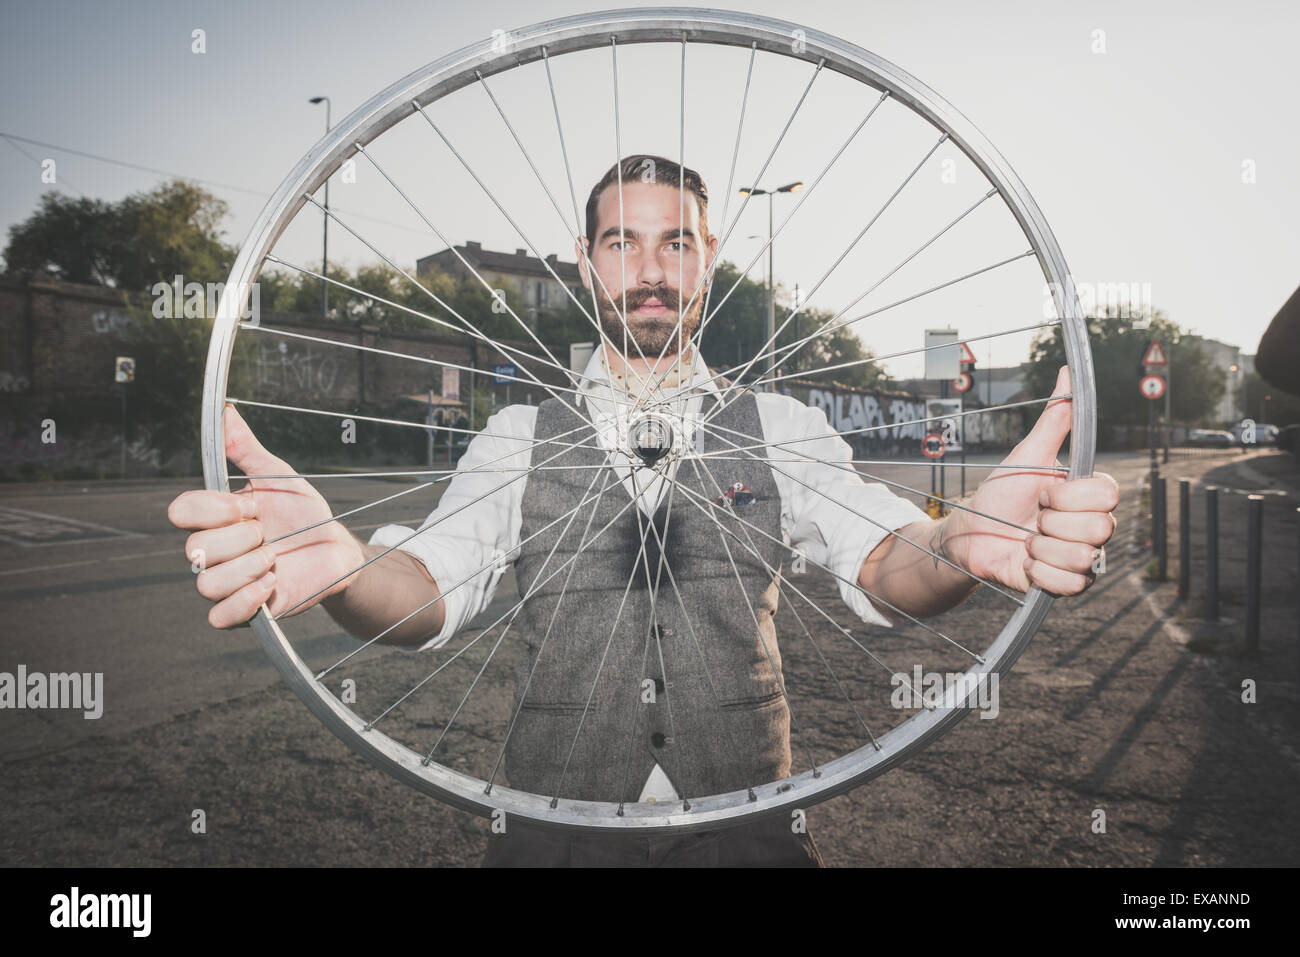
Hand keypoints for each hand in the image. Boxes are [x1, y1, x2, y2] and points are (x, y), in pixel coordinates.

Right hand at [167, 405, 364, 627]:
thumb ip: (246, 449)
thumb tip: (227, 412)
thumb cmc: (303, 513)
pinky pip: (218, 617)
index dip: (214, 509)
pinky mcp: (246, 611)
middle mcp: (214, 551)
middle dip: (240, 538)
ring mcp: (228, 583)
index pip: (181, 512)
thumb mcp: (276, 477)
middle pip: (196, 549)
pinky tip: (272, 582)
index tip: (251, 505)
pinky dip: (245, 600)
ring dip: (246, 568)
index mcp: (215, 518)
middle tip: (268, 534)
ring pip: (206, 583)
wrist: (336, 549)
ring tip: (274, 559)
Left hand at [941, 366, 1117, 595]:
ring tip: (1027, 541)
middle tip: (1034, 518)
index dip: (1070, 495)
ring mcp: (1081, 558)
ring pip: (1082, 558)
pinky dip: (1039, 573)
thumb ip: (1055, 419)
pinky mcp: (1065, 585)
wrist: (970, 534)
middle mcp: (1093, 527)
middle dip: (1052, 522)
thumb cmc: (1000, 493)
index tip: (1045, 492)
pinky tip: (1027, 563)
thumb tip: (1067, 372)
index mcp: (1089, 496)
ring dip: (1041, 549)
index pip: (1109, 494)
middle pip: (1099, 529)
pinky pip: (1068, 584)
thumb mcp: (1027, 456)